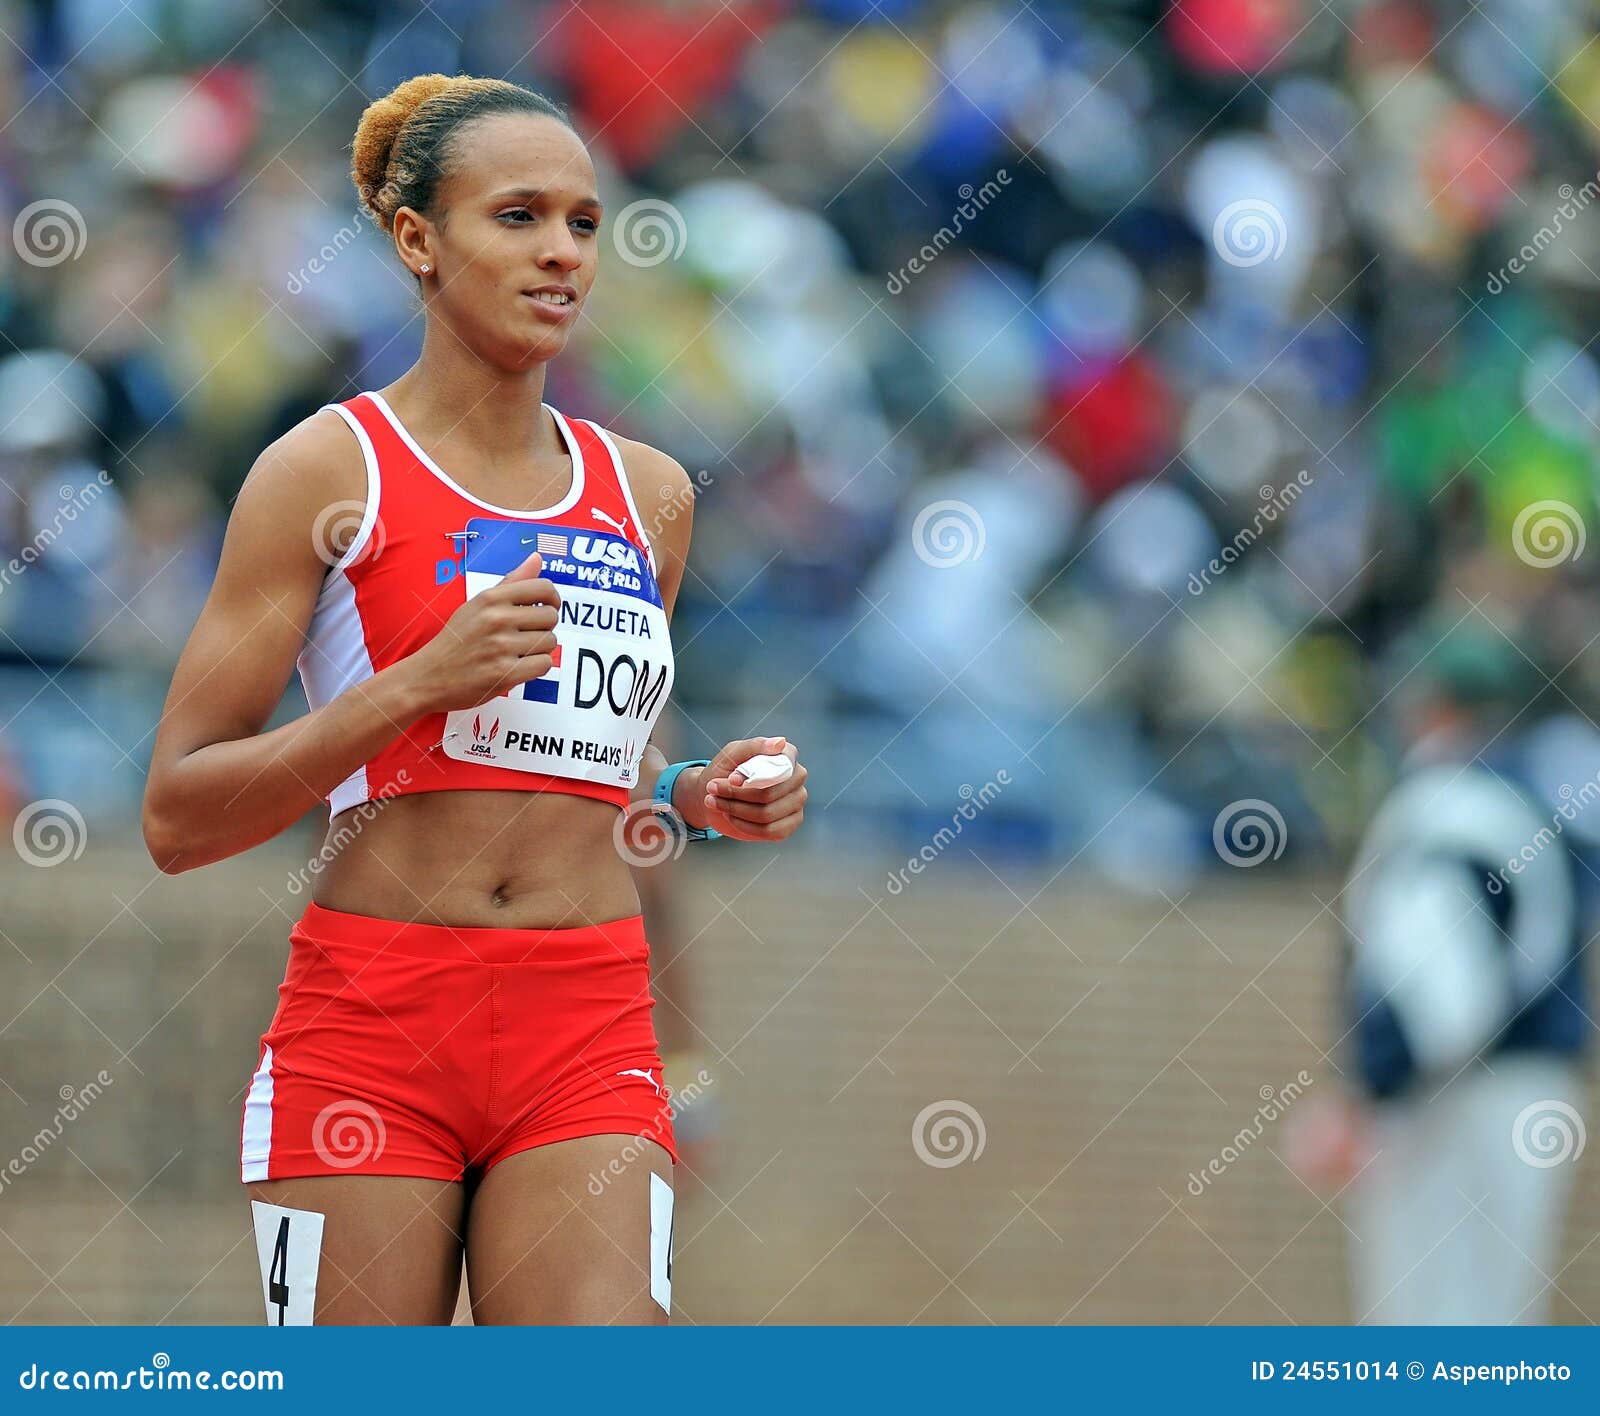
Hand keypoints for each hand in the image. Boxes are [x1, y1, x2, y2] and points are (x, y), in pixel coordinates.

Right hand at [401, 550, 561, 713]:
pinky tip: (517, 666)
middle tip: (525, 635)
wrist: (428, 676)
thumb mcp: (477, 605)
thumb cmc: (456, 640)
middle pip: (550, 617)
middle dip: (544, 627)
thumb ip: (511, 582)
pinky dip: (535, 667)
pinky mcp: (504, 673)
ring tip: (517, 652)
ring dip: (539, 650)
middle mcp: (497, 619)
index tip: (547, 608)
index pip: (543, 587)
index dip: (553, 599)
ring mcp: (501, 647)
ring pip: (549, 642)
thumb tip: (536, 558)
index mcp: (491, 598)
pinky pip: (543, 665)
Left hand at [682, 735, 806, 841]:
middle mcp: (796, 778)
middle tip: (714, 790)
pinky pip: (770, 831)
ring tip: (717, 802)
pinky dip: (744, 825)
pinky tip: (732, 817)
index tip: (732, 779)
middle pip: (769, 794)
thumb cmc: (724, 771)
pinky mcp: (789, 824)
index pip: (784, 765)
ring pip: (766, 814)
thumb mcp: (732, 753)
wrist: (711, 795)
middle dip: (737, 795)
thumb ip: (754, 746)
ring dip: (735, 810)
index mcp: (787, 756)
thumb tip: (779, 743)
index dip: (755, 776)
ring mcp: (796, 803)